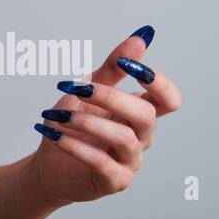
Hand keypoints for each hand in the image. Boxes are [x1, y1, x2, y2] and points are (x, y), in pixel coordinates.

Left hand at [30, 25, 180, 205]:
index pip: (168, 99)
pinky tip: (53, 133)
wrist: (50, 162)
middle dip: (111, 97)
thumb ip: (113, 67)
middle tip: (77, 88)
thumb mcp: (88, 88)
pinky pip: (100, 162)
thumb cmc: (73, 122)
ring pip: (122, 138)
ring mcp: (130, 161)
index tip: (126, 64)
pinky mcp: (114, 181)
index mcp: (139, 113)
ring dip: (85, 121)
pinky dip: (74, 144)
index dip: (157, 82)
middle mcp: (140, 137)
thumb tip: (140, 38)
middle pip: (145, 116)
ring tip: (55, 114)